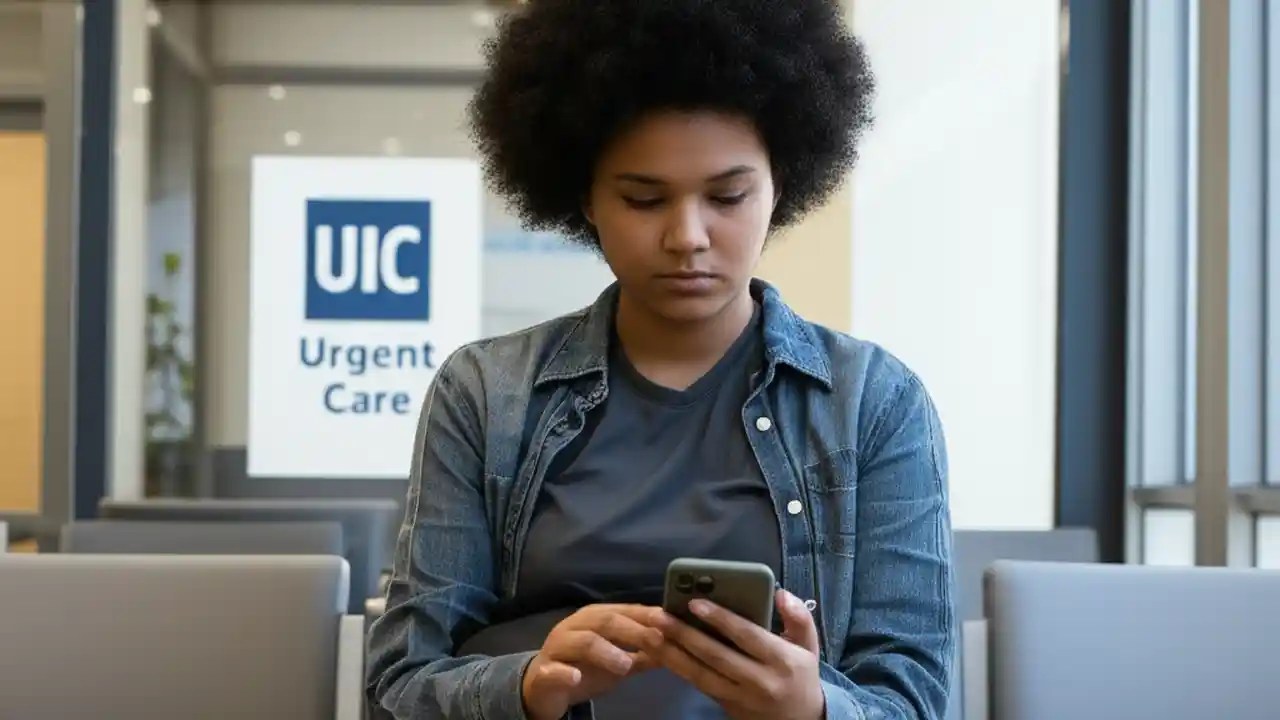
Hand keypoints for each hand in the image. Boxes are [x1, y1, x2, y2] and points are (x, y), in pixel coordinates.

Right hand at [521, 604, 663, 719]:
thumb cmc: (584, 668)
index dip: (649, 616)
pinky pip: (553, 670)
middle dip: (633, 630)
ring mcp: (558, 647)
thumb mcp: (619, 661)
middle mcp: (576, 627)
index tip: (673, 623)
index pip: (625, 611)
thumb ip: (645, 654)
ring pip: (582, 642)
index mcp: (596, 619)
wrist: (543, 688)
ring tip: (625, 664)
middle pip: (606, 621)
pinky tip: (576, 677)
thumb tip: (677, 645)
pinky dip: (565, 672)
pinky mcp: (544, 672)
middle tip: (657, 641)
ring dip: (605, 651)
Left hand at [643, 590, 824, 719]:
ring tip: (649, 634)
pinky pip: (699, 685)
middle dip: (684, 635)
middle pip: (716, 655)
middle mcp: (759, 681)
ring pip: (701, 675)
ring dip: (672, 654)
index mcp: (781, 660)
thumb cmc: (801, 675)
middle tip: (658, 615)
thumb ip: (799, 618)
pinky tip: (660, 653)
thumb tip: (780, 593)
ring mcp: (741, 697)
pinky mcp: (726, 707)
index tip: (694, 603)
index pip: (747, 636)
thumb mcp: (809, 645)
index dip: (720, 619)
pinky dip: (679, 669)